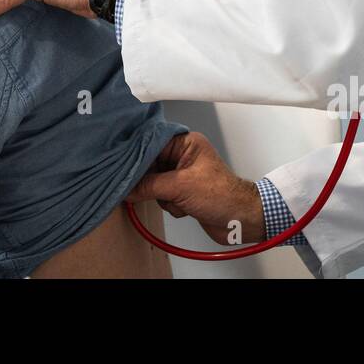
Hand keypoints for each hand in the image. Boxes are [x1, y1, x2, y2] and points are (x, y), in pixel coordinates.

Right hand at [126, 131, 265, 244]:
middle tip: (150, 190)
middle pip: (151, 166)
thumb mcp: (180, 186)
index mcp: (186, 143)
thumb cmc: (222, 195)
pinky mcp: (184, 193)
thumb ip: (149, 185)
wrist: (240, 219)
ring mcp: (183, 175)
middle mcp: (184, 156)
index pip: (152, 144)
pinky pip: (163, 197)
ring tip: (180, 201)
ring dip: (164, 197)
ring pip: (155, 184)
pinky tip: (185, 208)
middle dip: (153, 182)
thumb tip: (126, 188)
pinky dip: (170, 205)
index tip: (123, 167)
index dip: (138, 157)